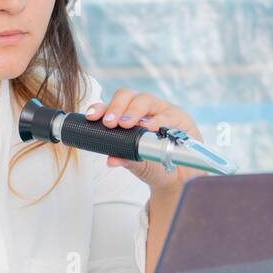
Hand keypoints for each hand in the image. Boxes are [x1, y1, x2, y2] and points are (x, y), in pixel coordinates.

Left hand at [85, 89, 204, 192]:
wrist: (179, 177)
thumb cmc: (154, 165)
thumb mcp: (137, 164)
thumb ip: (125, 159)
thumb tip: (110, 160)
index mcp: (126, 117)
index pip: (110, 106)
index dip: (100, 109)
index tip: (92, 118)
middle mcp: (142, 109)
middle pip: (126, 96)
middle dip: (115, 107)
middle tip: (110, 123)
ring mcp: (160, 110)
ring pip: (144, 99)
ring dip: (133, 111)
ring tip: (126, 124)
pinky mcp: (179, 116)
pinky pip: (168, 114)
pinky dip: (158, 120)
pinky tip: (151, 127)